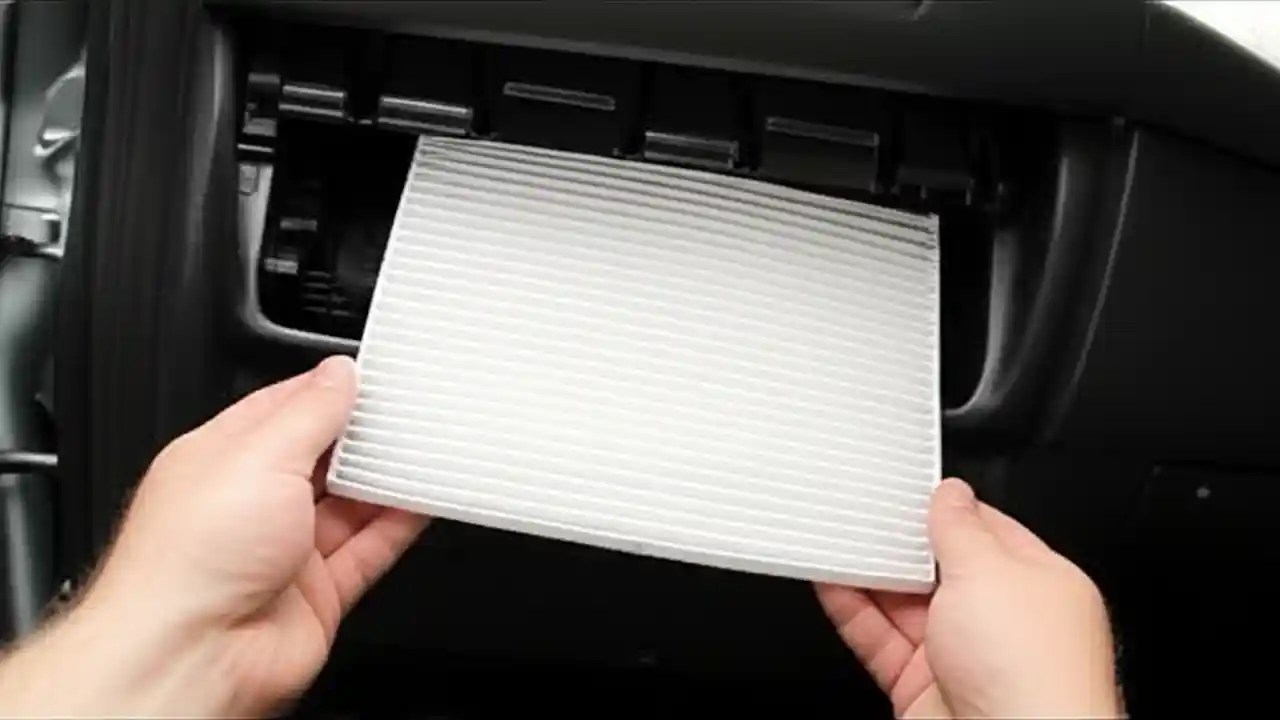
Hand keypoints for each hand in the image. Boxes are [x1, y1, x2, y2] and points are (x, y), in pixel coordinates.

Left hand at [0, 356, 428, 716]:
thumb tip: (338, 374)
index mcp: (221, 459)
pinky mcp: (317, 593)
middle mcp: (251, 504)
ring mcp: (285, 551)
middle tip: (406, 413)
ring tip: (425, 449)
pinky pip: (370, 549)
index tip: (371, 378)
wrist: (191, 658)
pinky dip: (401, 524)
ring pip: (351, 504)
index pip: (282, 410)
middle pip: (322, 457)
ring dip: (387, 480)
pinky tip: (424, 500)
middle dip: (364, 436)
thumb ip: (309, 412)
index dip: (328, 391)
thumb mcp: (258, 455)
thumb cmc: (188, 562)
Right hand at [816, 478, 1120, 717]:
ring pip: (902, 603)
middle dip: (899, 543)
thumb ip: (961, 528)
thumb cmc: (1035, 675)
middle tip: (861, 512)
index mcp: (1038, 584)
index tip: (906, 490)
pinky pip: (877, 638)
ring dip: (867, 573)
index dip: (944, 509)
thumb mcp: (992, 571)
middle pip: (937, 567)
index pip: (986, 531)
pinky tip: (828, 580)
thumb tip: (949, 494)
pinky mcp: (920, 686)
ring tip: (832, 537)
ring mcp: (960, 656)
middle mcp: (1001, 622)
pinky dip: (849, 609)